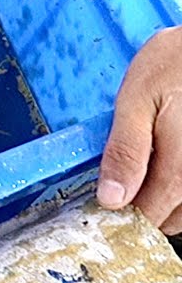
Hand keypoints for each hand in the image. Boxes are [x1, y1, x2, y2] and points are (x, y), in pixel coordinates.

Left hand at [98, 26, 181, 232]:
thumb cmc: (176, 64)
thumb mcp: (136, 101)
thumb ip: (125, 152)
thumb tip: (111, 198)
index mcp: (181, 168)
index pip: (148, 216)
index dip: (123, 210)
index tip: (107, 197)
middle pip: (172, 218)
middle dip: (146, 203)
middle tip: (128, 170)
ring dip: (167, 194)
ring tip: (153, 157)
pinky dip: (181, 183)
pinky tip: (171, 152)